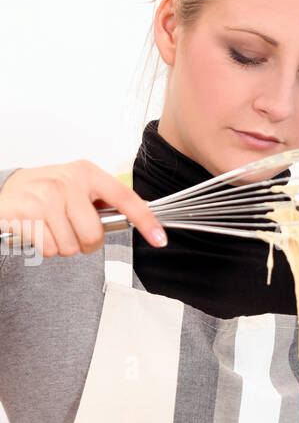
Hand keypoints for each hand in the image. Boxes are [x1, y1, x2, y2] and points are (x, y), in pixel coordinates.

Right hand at [0, 161, 166, 256]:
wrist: (5, 189)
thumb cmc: (46, 190)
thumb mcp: (77, 185)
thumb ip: (104, 199)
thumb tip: (142, 213)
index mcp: (87, 173)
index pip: (125, 197)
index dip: (145, 220)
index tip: (160, 239)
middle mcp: (68, 182)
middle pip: (94, 236)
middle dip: (85, 243)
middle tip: (72, 231)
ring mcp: (46, 197)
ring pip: (71, 247)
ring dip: (63, 246)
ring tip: (53, 228)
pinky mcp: (27, 214)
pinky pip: (49, 249)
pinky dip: (45, 247)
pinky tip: (39, 230)